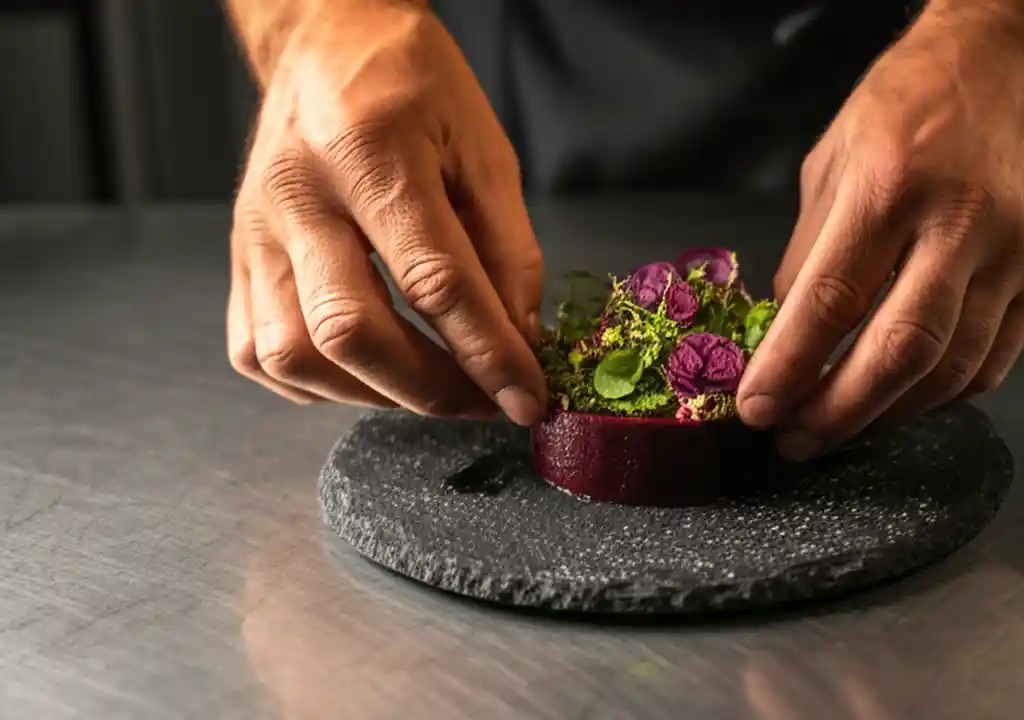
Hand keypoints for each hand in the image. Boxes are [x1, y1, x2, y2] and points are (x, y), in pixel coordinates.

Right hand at [226, 2, 545, 424]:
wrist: (325, 42)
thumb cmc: (412, 85)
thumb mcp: (485, 149)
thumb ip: (509, 249)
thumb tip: (521, 341)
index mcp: (370, 153)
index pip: (435, 282)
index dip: (489, 355)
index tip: (528, 400)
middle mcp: (298, 196)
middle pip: (351, 332)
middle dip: (431, 391)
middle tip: (486, 403)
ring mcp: (255, 232)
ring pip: (295, 355)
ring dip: (374, 396)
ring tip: (432, 388)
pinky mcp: (237, 257)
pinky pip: (258, 352)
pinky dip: (320, 385)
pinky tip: (368, 373)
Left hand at [738, 13, 1023, 459]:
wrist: (1017, 59)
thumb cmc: (913, 97)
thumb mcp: (832, 157)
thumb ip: (809, 250)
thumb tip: (787, 331)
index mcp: (891, 184)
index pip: (832, 298)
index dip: (790, 366)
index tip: (756, 409)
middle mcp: (960, 222)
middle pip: (898, 349)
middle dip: (837, 411)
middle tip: (794, 441)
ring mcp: (1013, 252)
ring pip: (950, 368)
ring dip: (887, 414)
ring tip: (839, 430)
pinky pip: (993, 360)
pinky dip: (941, 396)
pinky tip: (902, 402)